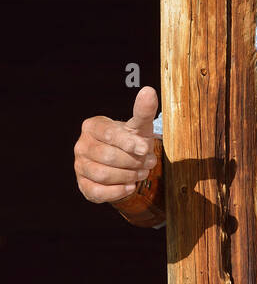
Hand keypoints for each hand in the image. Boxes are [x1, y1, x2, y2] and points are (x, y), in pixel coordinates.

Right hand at [74, 85, 159, 203]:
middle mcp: (81, 145)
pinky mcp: (83, 185)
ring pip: (102, 174)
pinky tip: (130, 186)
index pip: (109, 134)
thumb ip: (143, 111)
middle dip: (132, 161)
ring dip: (128, 176)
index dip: (128, 142)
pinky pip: (97, 192)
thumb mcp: (139, 127)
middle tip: (148, 163)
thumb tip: (149, 91)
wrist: (124, 162)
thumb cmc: (131, 141)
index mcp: (92, 126)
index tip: (145, 148)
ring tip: (142, 173)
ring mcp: (80, 166)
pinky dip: (117, 191)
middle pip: (107, 156)